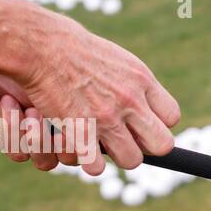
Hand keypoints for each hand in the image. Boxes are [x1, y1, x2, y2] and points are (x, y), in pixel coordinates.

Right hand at [0, 5, 180, 175]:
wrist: (38, 43)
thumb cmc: (73, 48)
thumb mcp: (117, 59)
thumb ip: (136, 83)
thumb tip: (147, 101)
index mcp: (142, 80)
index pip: (171, 118)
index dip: (158, 124)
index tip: (141, 122)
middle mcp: (131, 101)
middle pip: (162, 145)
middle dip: (146, 147)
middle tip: (127, 139)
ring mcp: (107, 118)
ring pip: (131, 160)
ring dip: (117, 156)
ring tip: (101, 144)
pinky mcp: (81, 132)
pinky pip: (97, 167)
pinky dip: (88, 162)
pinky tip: (80, 148)